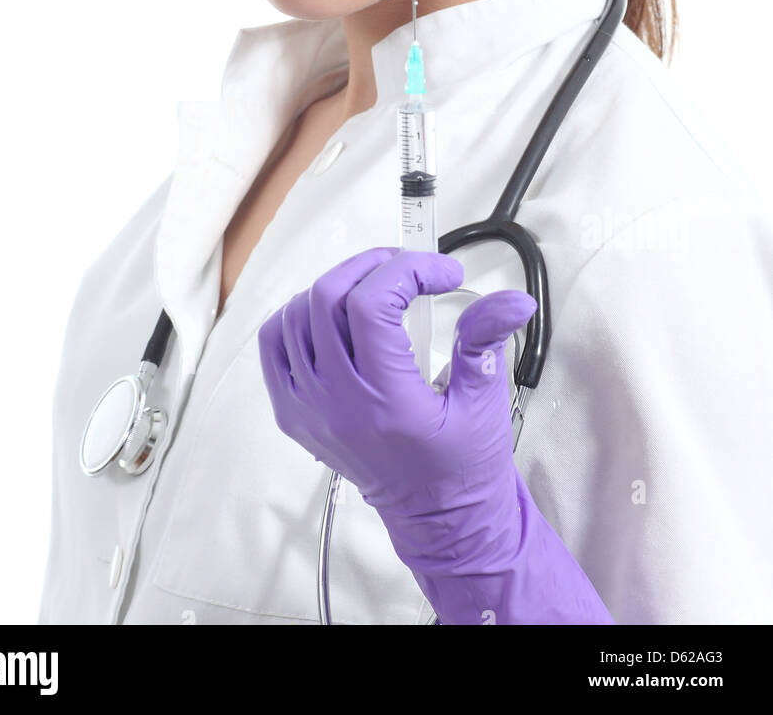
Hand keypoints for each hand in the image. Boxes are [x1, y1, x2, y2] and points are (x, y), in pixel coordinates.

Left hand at [257, 245, 535, 574]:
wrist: (438, 521)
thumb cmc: (464, 465)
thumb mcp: (484, 403)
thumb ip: (486, 342)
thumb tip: (513, 300)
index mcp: (385, 401)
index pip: (372, 306)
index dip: (408, 271)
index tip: (444, 272)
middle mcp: (336, 403)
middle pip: (326, 299)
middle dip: (371, 267)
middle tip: (408, 269)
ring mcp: (306, 409)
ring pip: (295, 316)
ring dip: (337, 289)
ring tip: (377, 291)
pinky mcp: (292, 414)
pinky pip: (275, 346)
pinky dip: (298, 318)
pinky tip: (335, 318)